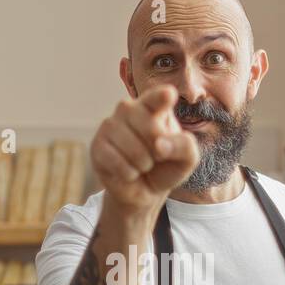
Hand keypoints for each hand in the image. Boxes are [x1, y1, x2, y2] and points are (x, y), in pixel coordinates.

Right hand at [90, 85, 198, 218]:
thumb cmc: (166, 167)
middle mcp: (129, 108)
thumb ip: (184, 147)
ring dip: (143, 164)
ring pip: (133, 148)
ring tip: (142, 165)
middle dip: (158, 150)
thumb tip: (159, 145)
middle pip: (150, 128)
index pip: (158, 97)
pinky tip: (129, 172)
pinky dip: (128, 173)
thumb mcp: (187, 159)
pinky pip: (117, 161)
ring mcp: (110, 125)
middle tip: (156, 156)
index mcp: (153, 105)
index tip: (169, 95)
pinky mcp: (97, 145)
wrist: (143, 190)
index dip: (162, 97)